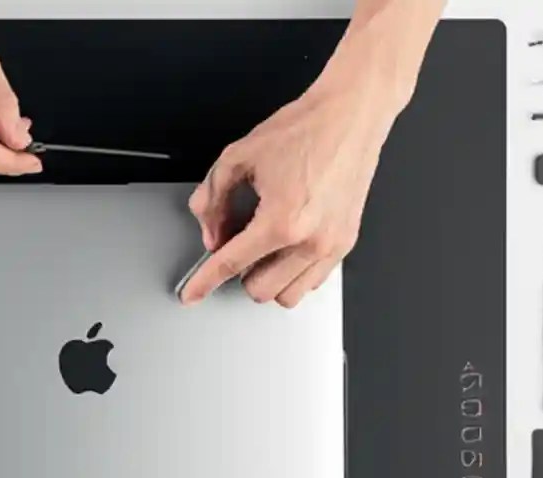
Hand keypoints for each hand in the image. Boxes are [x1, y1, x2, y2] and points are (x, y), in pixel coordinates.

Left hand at [180, 75, 402, 308]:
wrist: (350, 116)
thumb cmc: (303, 130)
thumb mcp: (238, 157)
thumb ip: (212, 199)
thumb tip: (211, 233)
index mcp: (281, 220)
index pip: (230, 264)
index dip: (204, 282)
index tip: (191, 295)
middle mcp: (310, 240)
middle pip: (259, 290)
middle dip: (241, 271)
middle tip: (238, 242)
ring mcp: (331, 245)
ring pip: (287, 295)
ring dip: (268, 278)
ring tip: (264, 248)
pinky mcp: (346, 243)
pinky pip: (312, 282)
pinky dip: (293, 274)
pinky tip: (286, 247)